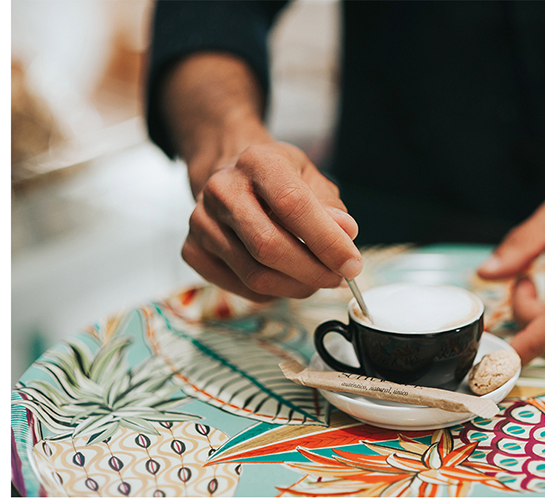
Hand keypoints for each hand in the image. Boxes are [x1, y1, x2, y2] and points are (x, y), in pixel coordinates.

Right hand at [162, 52, 362, 302]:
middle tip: (337, 279)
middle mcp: (221, 189)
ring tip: (315, 280)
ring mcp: (200, 222)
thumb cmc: (274, 177)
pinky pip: (239, 287)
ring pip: (254, 275)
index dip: (326, 241)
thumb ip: (329, 206)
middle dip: (311, 272)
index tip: (352, 264)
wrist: (226, 174)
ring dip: (294, 287)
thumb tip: (346, 235)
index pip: (292, 205)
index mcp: (256, 161)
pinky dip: (270, 292)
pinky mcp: (192, 250)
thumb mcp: (308, 177)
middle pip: (269, 247)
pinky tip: (284, 279)